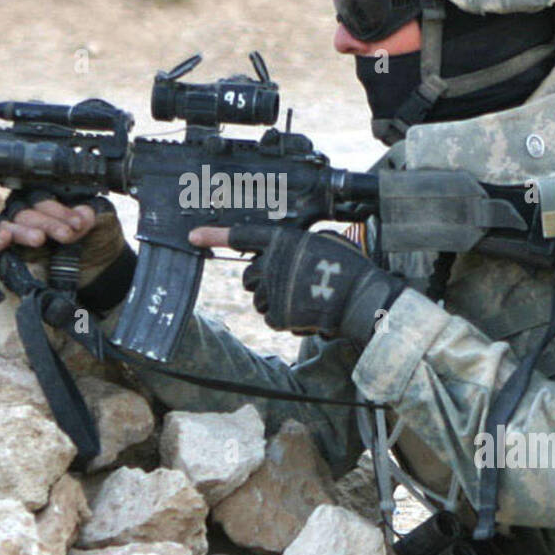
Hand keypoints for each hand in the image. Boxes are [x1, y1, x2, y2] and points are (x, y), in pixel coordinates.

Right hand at [0, 195, 126, 291]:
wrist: (101, 270)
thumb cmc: (97, 241)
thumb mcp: (102, 224)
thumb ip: (92, 214)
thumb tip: (83, 213)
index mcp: (49, 202)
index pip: (46, 199)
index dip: (61, 211)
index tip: (78, 224)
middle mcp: (30, 214)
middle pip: (28, 212)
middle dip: (48, 223)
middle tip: (66, 235)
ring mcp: (18, 233)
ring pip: (11, 224)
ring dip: (24, 231)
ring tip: (39, 239)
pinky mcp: (10, 253)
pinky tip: (5, 239)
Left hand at [194, 223, 403, 343]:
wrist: (361, 298)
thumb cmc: (347, 267)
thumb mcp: (322, 242)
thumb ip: (295, 246)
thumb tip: (280, 256)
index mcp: (283, 240)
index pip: (242, 235)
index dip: (214, 235)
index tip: (192, 236)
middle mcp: (273, 263)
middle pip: (248, 275)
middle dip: (261, 281)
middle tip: (287, 284)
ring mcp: (273, 290)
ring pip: (258, 299)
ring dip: (274, 301)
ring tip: (304, 298)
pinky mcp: (277, 314)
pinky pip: (271, 317)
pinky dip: (286, 319)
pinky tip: (307, 313)